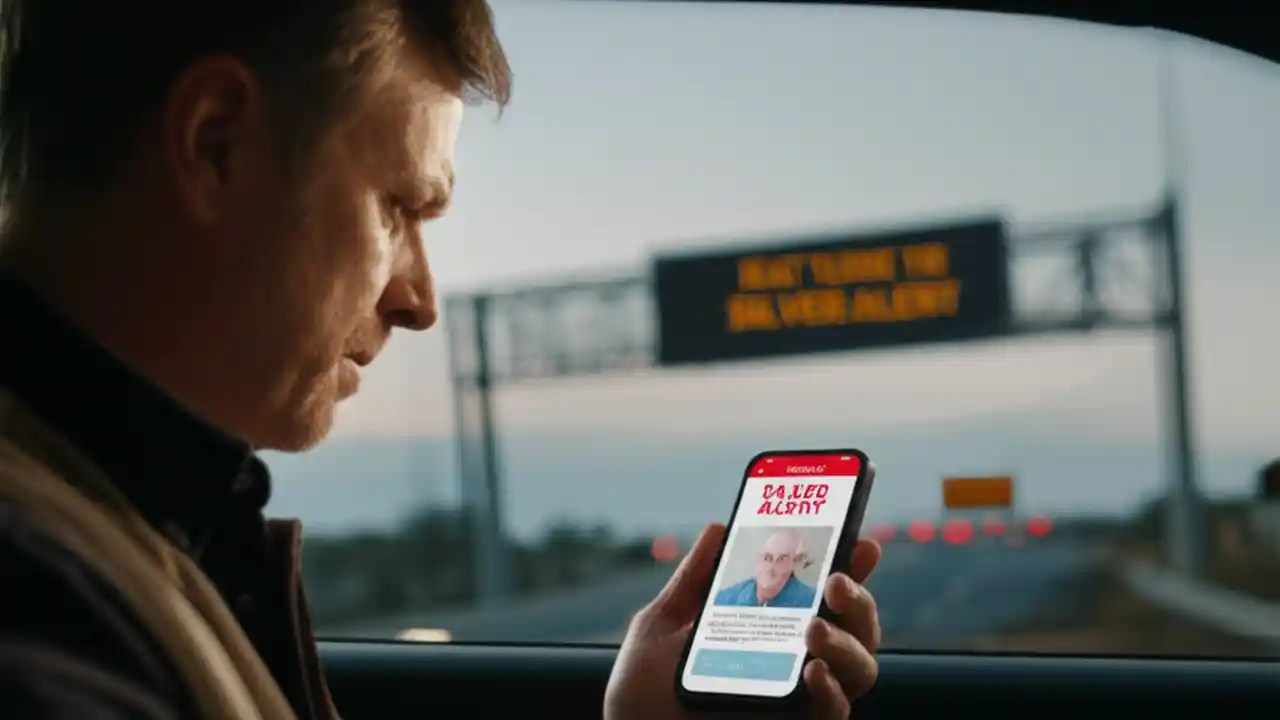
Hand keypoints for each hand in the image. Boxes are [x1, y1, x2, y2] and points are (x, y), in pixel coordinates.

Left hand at [604, 523, 882, 718]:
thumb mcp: (663, 624)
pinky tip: (812, 671)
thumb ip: (695, 579)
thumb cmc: (644, 693)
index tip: (862, 542)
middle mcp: (795, 662)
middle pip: (857, 629)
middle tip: (836, 580)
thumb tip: (719, 528)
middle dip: (860, 599)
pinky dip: (832, 690)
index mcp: (770, 630)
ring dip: (846, 642)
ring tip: (814, 628)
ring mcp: (798, 698)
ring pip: (860, 668)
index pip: (824, 596)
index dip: (852, 568)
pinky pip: (834, 712)